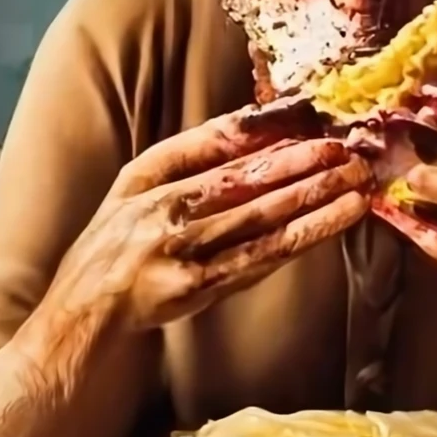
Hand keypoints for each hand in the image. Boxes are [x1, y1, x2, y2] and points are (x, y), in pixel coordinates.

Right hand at [46, 100, 371, 328]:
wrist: (79, 321)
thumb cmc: (114, 252)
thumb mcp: (131, 193)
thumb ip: (183, 159)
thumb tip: (250, 124)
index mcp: (143, 177)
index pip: (207, 142)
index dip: (260, 129)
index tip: (304, 115)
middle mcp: (160, 208)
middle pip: (242, 177)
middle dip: (300, 160)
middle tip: (346, 146)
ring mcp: (178, 250)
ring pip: (259, 215)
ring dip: (313, 194)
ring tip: (356, 178)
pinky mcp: (196, 288)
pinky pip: (260, 257)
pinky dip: (304, 235)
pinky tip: (337, 219)